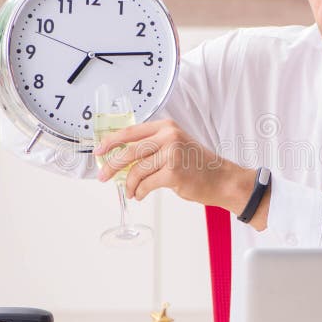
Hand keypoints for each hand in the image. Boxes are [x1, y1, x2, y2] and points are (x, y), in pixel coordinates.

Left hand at [93, 119, 268, 228]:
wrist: (222, 179)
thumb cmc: (198, 165)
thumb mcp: (176, 146)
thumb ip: (153, 146)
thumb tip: (123, 157)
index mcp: (167, 127)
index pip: (131, 132)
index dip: (111, 141)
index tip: (99, 151)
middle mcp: (169, 137)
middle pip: (129, 151)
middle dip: (112, 165)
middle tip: (103, 176)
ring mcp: (172, 154)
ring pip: (136, 171)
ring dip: (129, 185)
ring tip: (131, 192)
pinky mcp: (173, 173)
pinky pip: (146, 184)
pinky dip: (140, 192)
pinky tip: (141, 195)